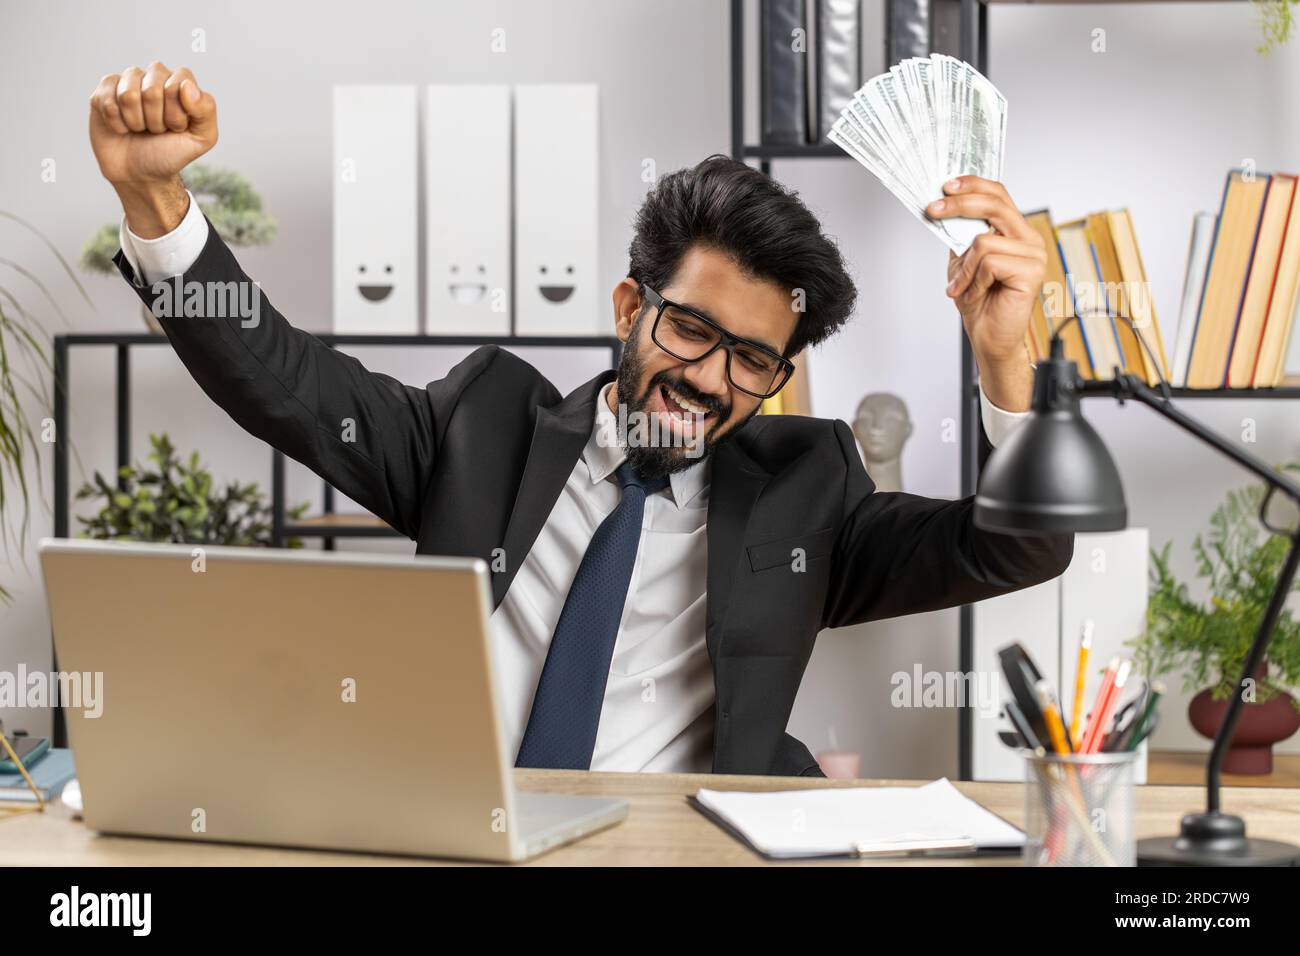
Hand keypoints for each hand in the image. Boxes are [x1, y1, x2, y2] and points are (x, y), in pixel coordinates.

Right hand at [89, 63, 216, 184]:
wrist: (140, 173)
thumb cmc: (171, 153)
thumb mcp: (201, 138)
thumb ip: (206, 110)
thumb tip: (186, 85)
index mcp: (180, 82)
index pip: (178, 84)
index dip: (176, 113)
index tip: (176, 127)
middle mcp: (154, 76)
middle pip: (151, 90)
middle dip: (155, 120)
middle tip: (156, 130)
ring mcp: (127, 80)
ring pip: (128, 95)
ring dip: (136, 122)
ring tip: (140, 128)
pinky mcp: (104, 90)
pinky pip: (107, 101)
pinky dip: (117, 123)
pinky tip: (122, 127)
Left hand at [928, 176, 1045, 410]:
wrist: (988, 337)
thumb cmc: (978, 301)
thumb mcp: (962, 261)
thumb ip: (960, 235)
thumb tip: (942, 206)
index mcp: (1016, 231)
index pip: (998, 194)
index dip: (972, 185)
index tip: (945, 186)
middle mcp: (1029, 239)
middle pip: (994, 205)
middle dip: (959, 205)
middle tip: (933, 210)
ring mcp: (1034, 255)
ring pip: (984, 241)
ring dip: (964, 268)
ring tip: (963, 287)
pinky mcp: (1031, 272)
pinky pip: (989, 262)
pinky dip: (973, 281)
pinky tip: (975, 295)